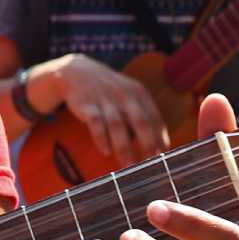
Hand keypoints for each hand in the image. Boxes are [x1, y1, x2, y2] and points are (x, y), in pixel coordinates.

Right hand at [36, 53, 167, 160]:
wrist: (76, 72)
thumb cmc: (108, 92)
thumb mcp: (128, 96)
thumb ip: (143, 116)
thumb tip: (159, 146)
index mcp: (139, 94)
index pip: (154, 119)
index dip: (160, 138)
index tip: (163, 158)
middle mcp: (124, 95)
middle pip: (140, 122)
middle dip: (147, 145)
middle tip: (150, 166)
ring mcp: (105, 99)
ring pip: (118, 126)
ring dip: (124, 148)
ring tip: (129, 167)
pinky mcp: (87, 105)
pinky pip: (95, 123)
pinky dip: (101, 138)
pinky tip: (106, 152)